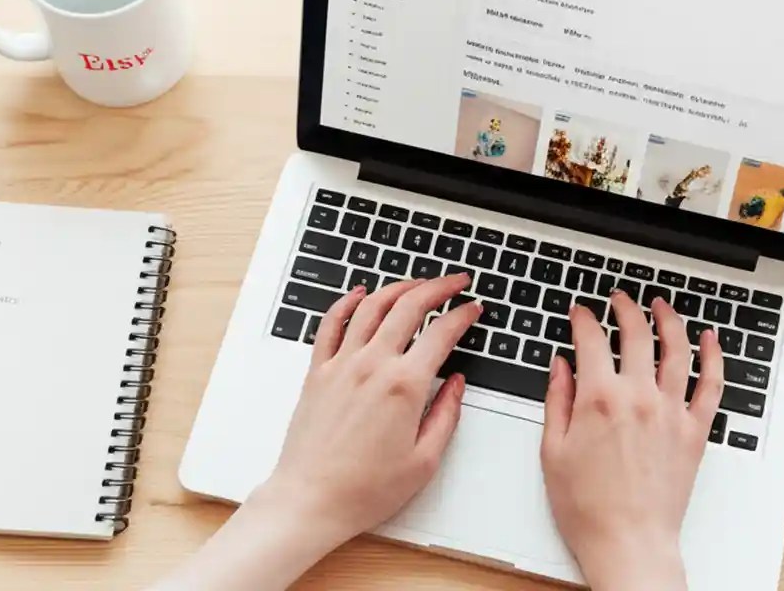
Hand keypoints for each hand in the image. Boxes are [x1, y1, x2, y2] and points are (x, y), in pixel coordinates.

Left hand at [153, 276, 479, 590]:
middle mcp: (372, 366)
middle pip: (409, 306)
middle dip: (438, 286)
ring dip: (398, 287)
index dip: (464, 315)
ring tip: (417, 282)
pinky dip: (347, 302)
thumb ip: (446, 415)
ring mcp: (341, 365)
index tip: (474, 308)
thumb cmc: (364, 489)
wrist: (310, 501)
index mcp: (404, 386)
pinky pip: (331, 324)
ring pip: (371, 306)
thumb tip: (457, 384)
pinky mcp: (317, 373)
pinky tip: (359, 294)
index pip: (442, 333)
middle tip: (455, 281)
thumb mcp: (424, 460)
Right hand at [541, 290, 723, 590]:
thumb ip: (557, 400)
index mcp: (599, 400)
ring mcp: (671, 412)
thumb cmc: (588, 507)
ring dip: (668, 319)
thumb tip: (561, 366)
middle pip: (636, 334)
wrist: (628, 542)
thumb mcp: (552, 451)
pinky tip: (711, 339)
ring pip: (677, 349)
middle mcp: (638, 398)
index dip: (583, 319)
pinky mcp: (695, 431)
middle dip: (625, 308)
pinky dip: (714, 357)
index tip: (580, 312)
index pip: (591, 340)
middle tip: (619, 299)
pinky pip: (711, 384)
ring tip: (661, 305)